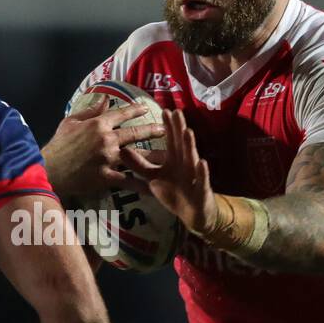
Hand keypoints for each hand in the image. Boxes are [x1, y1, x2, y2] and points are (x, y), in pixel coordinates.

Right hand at [41, 99, 163, 196]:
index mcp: (98, 124)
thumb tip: (104, 98)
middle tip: (166, 130)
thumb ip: (90, 110)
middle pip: (135, 133)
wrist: (49, 169)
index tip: (147, 108)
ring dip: (154, 156)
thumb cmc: (58, 145)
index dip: (136, 110)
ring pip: (136, 157)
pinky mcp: (106, 176)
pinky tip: (153, 187)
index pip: (121, 114)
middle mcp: (106, 139)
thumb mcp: (70, 122)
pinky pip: (127, 181)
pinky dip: (140, 185)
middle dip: (152, 130)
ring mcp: (107, 158)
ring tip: (168, 157)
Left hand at [119, 108, 217, 233]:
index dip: (168, 126)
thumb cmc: (174, 192)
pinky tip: (202, 162)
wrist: (194, 212)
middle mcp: (186, 163)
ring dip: (190, 146)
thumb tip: (121, 150)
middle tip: (177, 112)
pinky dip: (202, 172)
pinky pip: (202, 180)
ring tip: (188, 132)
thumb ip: (139, 165)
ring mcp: (194, 175)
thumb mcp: (153, 177)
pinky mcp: (201, 190)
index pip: (171, 139)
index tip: (164, 110)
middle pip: (181, 143)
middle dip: (179, 128)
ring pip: (191, 158)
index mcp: (175, 159)